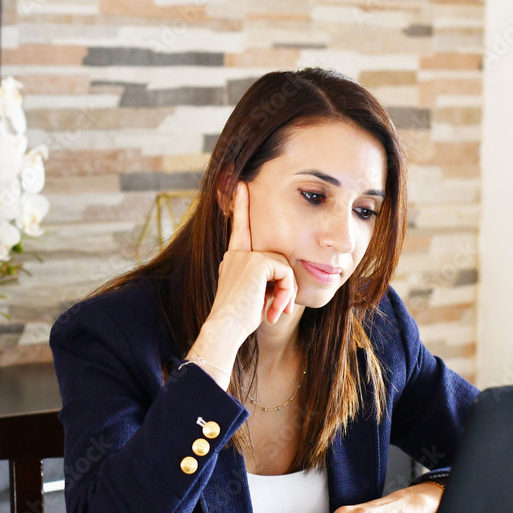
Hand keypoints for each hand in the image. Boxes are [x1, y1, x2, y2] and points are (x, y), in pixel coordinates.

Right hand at [207, 181, 297, 334]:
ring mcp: (245, 256)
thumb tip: (286, 277)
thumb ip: (266, 279)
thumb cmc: (239, 320)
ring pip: (284, 266)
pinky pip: (285, 272)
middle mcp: (237, 254)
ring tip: (276, 311)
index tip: (242, 184)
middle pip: (278, 258)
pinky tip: (276, 308)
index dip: (242, 206)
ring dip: (286, 292)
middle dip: (286, 286)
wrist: (225, 328)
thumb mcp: (255, 295)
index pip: (240, 228)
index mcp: (234, 258)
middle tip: (279, 310)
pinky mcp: (256, 262)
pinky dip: (286, 292)